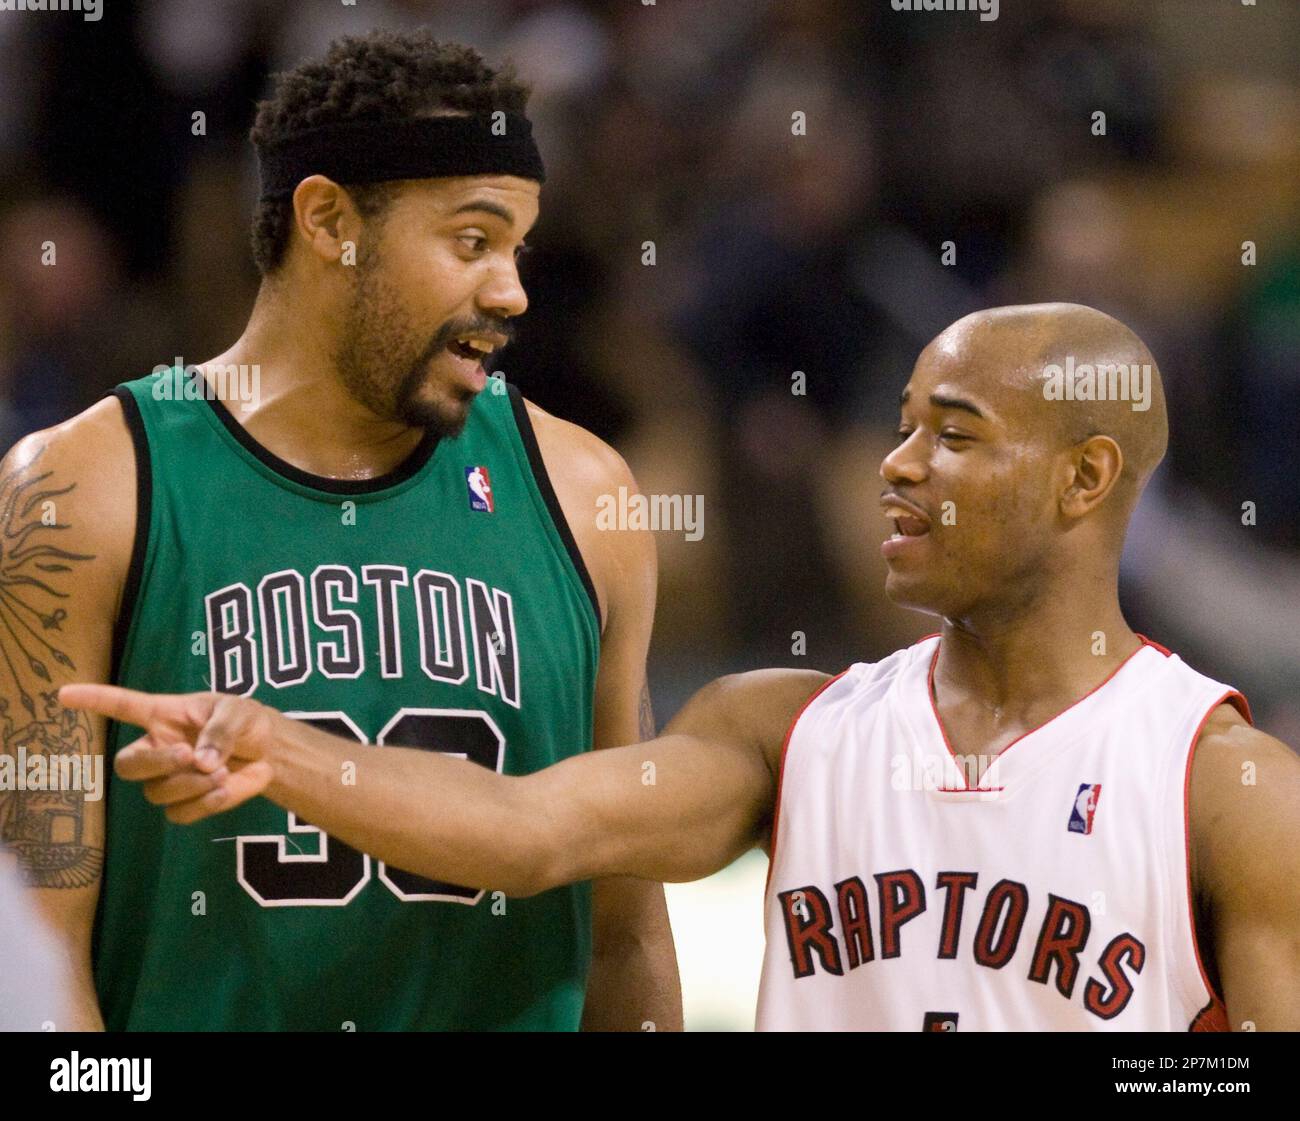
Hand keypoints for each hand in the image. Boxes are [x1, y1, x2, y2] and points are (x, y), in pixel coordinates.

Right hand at [57, 684, 277, 822]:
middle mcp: (156, 748)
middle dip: (157, 763)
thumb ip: (219, 730)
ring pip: (156, 792)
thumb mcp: (238, 712)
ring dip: (190, 784)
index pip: (120, 706)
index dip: (94, 700)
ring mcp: (168, 780)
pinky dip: (203, 804)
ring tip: (221, 772)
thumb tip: (200, 760)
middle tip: (190, 756)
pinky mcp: (186, 804)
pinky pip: (179, 814)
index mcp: (162, 716)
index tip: (63, 694)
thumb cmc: (245, 722)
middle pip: (127, 765)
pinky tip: (224, 790)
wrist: (270, 751)